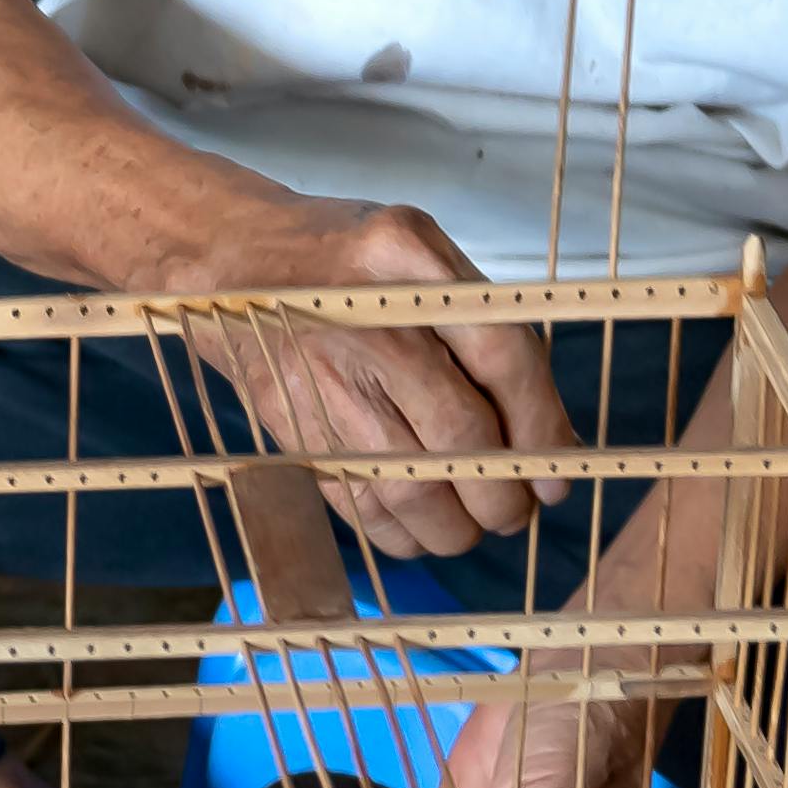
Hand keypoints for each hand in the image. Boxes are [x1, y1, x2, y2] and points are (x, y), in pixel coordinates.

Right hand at [185, 199, 565, 564]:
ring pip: (411, 486)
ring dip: (460, 526)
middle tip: (520, 509)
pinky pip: (358, 507)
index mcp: (408, 259)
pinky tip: (426, 523)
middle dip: (504, 492)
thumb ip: (479, 321)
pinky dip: (404, 535)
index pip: (502, 355)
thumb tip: (546, 433)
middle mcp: (365, 321)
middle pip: (459, 432)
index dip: (542, 426)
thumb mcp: (418, 252)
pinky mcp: (292, 431)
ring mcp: (322, 380)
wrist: (229, 270)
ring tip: (478, 521)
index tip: (558, 472)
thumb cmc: (346, 263)